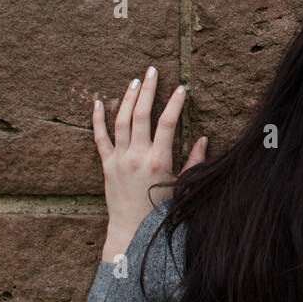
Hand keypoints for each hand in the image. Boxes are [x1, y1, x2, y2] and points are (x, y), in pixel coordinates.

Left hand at [92, 65, 207, 262]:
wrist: (131, 230)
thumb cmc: (161, 211)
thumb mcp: (182, 187)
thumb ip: (194, 163)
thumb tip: (205, 140)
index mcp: (159, 160)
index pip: (167, 123)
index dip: (175, 103)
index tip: (182, 88)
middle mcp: (137, 156)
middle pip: (142, 114)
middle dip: (148, 90)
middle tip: (153, 71)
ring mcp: (119, 159)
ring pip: (121, 120)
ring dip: (127, 98)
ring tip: (135, 81)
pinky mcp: (106, 165)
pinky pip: (99, 138)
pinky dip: (97, 119)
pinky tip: (98, 101)